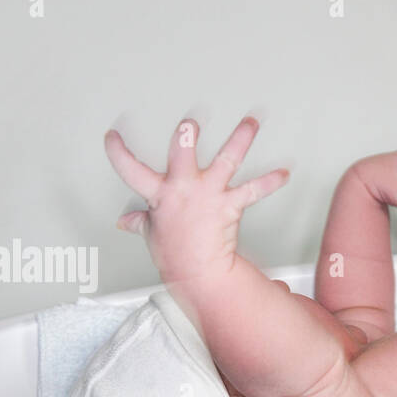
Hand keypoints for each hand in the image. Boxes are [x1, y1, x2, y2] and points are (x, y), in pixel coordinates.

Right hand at [105, 117, 288, 282]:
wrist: (199, 274)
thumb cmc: (176, 256)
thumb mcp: (152, 235)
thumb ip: (141, 221)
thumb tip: (127, 221)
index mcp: (159, 195)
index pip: (130, 170)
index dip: (118, 152)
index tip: (113, 137)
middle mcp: (184, 189)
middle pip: (182, 155)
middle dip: (187, 136)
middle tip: (191, 121)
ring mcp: (209, 195)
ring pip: (226, 161)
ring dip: (240, 139)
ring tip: (251, 122)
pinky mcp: (230, 205)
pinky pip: (254, 190)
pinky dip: (271, 182)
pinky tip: (284, 172)